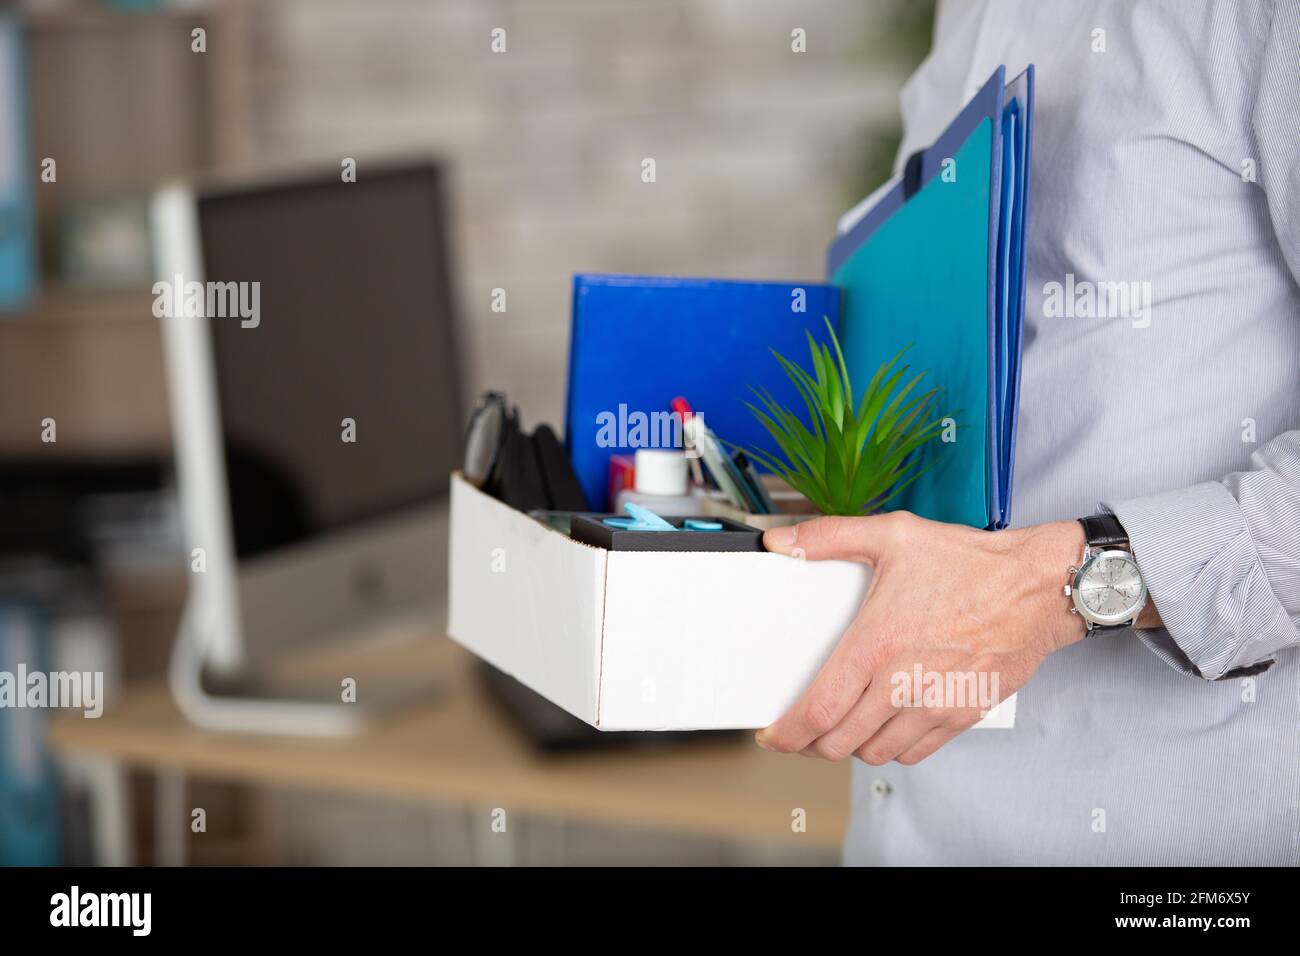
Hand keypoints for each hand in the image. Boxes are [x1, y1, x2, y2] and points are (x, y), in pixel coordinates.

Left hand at [756, 512, 1087, 764]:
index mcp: (877, 644)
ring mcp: (935, 704)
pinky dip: (891, 749)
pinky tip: (884, 728)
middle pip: (839, 742)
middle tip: (800, 732)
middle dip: (810, 743)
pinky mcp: (962, 715)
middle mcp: (903, 682)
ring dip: (850, 747)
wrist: (1039, 587)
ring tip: (839, 730)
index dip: (787, 733)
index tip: (772, 735)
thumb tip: (780, 539)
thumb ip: (829, 537)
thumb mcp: (894, 535)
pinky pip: (916, 753)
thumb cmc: (971, 563)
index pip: (819, 710)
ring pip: (875, 753)